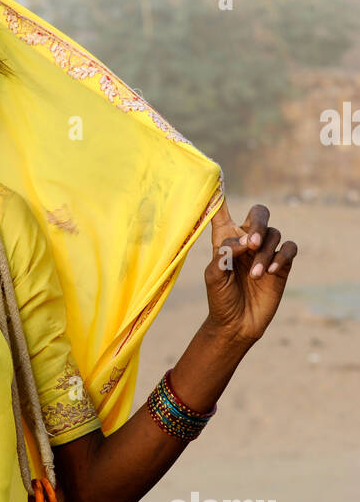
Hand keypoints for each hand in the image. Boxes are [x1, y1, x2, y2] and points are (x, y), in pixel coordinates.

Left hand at [204, 203, 297, 345]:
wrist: (236, 324)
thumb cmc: (219, 299)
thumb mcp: (213, 276)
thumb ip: (225, 254)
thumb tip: (246, 241)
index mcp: (225, 239)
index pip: (222, 212)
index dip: (220, 195)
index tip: (217, 178)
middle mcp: (247, 240)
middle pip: (259, 214)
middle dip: (259, 224)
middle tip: (252, 244)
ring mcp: (265, 251)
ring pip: (274, 234)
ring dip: (265, 253)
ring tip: (255, 274)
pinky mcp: (281, 264)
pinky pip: (288, 248)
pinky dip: (281, 256)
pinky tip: (270, 271)